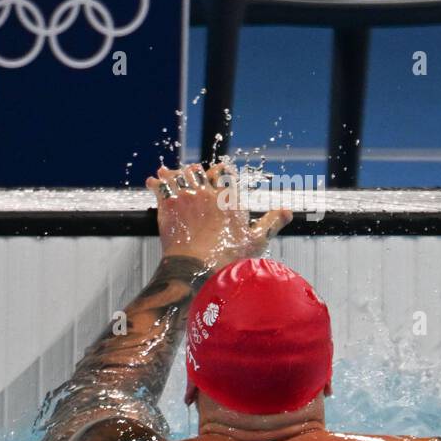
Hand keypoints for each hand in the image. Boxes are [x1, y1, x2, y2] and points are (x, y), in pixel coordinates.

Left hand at [147, 162, 291, 270]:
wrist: (196, 271)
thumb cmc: (228, 258)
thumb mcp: (256, 241)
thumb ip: (271, 222)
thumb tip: (288, 212)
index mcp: (229, 196)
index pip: (224, 170)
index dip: (221, 170)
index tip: (218, 172)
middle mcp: (207, 192)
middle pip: (200, 170)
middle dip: (197, 172)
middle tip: (194, 175)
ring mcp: (186, 197)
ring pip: (179, 174)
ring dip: (176, 173)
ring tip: (170, 172)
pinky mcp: (167, 206)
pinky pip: (159, 185)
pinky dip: (156, 181)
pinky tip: (153, 180)